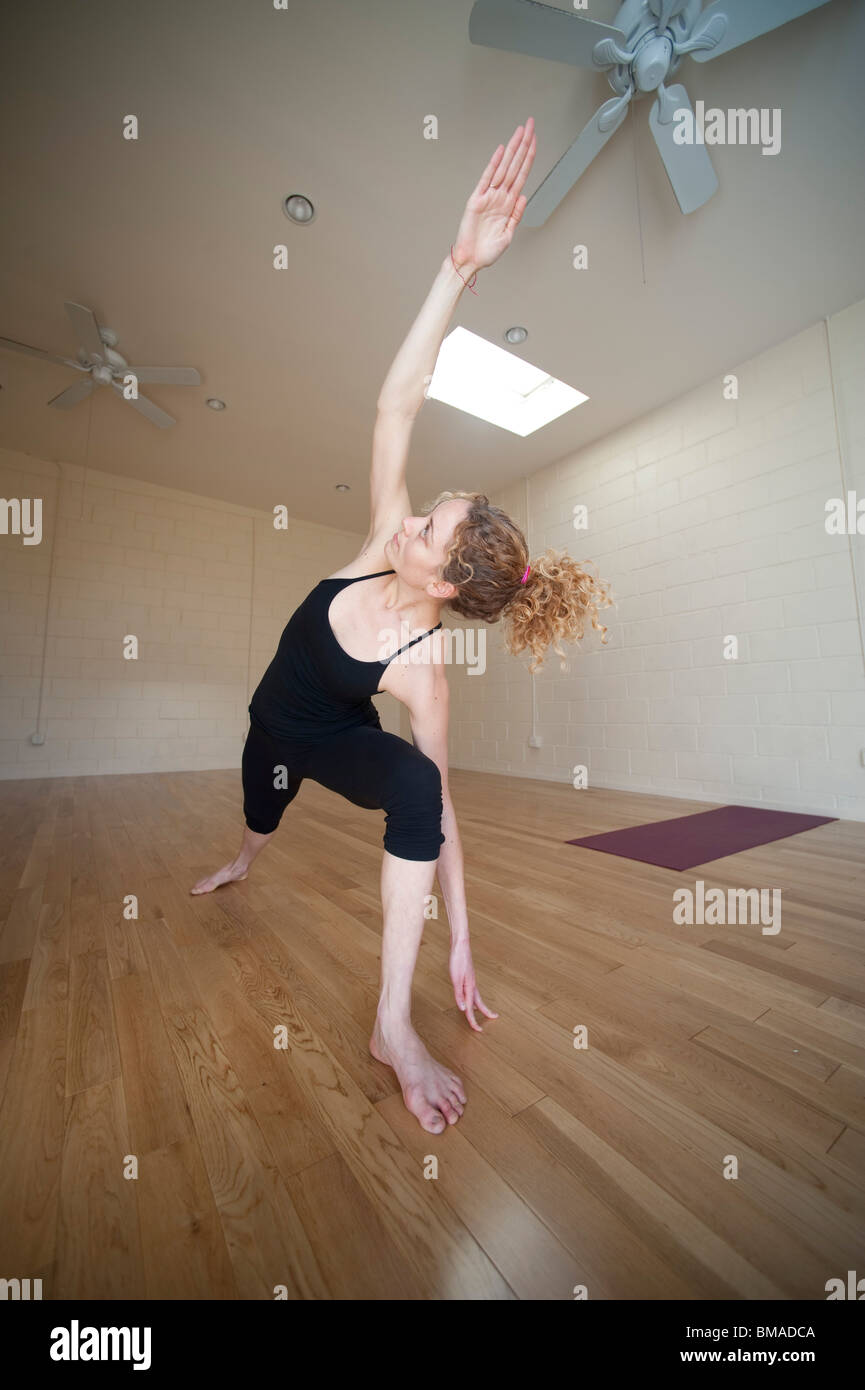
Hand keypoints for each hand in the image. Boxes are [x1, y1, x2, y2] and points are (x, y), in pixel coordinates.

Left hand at [449, 938, 497, 1032]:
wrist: (461, 945)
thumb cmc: (458, 960)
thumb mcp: (455, 979)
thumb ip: (459, 994)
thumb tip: (464, 1009)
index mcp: (470, 987)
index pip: (471, 1009)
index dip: (473, 1020)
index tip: (477, 1030)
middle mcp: (472, 985)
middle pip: (479, 1003)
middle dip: (485, 1013)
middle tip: (492, 1019)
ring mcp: (471, 980)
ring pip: (476, 997)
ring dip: (479, 1006)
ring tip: (481, 1013)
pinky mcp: (468, 976)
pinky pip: (471, 991)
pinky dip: (472, 998)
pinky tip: (469, 998)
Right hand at [452, 117, 536, 273]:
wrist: (471, 260)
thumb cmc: (487, 251)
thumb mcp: (508, 234)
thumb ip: (516, 215)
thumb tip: (524, 197)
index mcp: (508, 204)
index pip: (522, 174)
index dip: (529, 157)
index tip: (535, 140)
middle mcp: (499, 196)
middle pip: (514, 165)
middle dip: (523, 144)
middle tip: (530, 125)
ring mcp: (488, 196)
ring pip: (504, 167)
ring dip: (513, 149)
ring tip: (520, 131)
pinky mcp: (476, 200)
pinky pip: (487, 179)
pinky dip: (494, 164)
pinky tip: (501, 151)